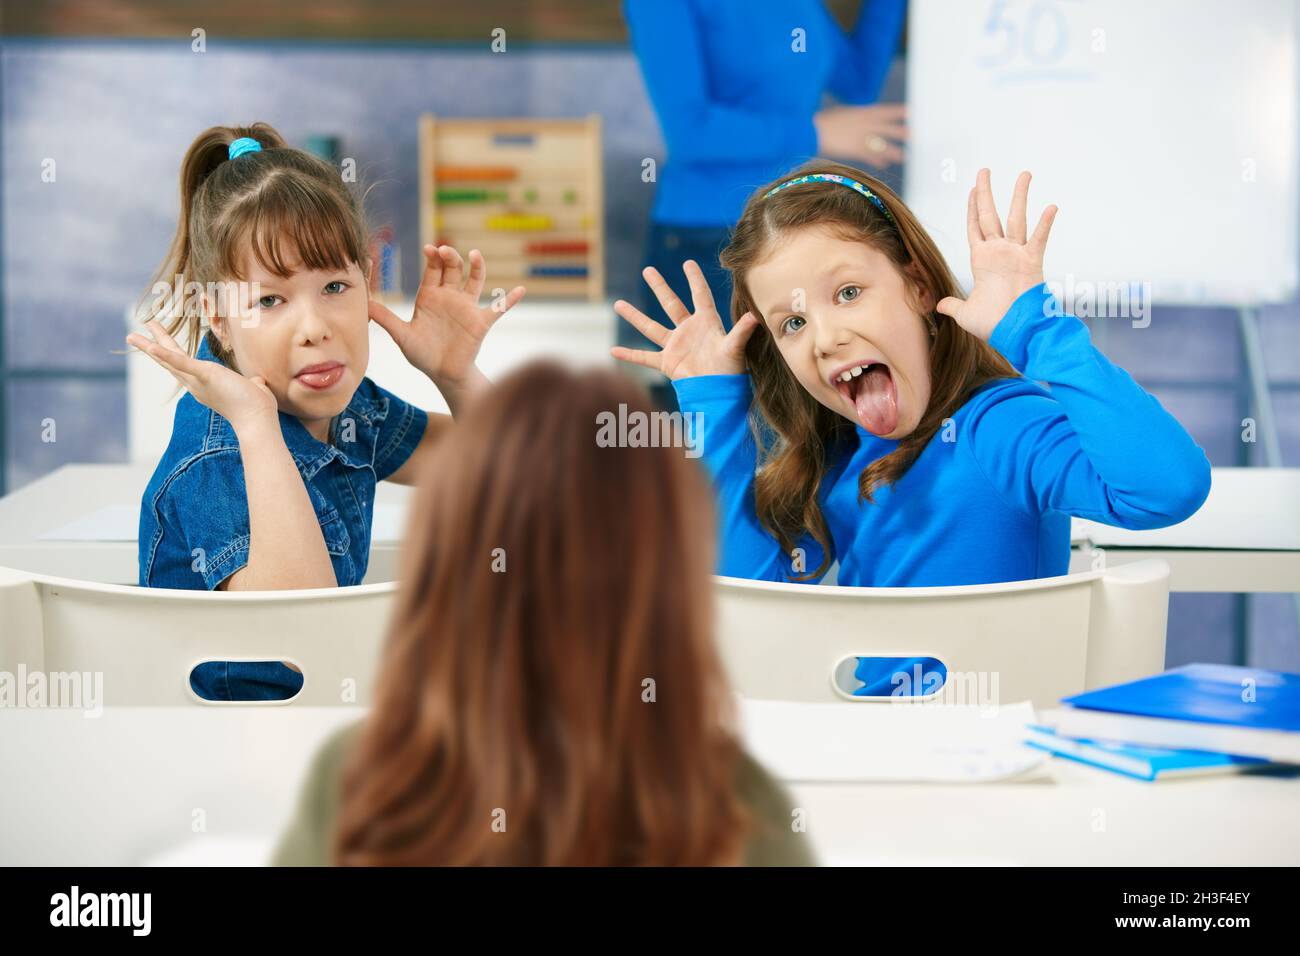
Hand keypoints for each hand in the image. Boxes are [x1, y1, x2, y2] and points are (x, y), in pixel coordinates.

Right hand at [126, 320, 277, 433]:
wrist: (258, 421)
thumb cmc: (257, 408)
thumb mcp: (253, 390)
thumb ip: (252, 383)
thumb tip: (257, 382)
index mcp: (204, 385)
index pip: (183, 367)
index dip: (170, 356)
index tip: (159, 346)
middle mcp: (195, 384)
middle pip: (168, 362)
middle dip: (153, 346)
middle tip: (133, 336)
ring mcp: (198, 381)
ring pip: (168, 360)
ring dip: (149, 346)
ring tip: (130, 336)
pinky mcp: (205, 375)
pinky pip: (181, 362)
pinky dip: (165, 353)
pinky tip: (151, 344)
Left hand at [368, 245, 523, 389]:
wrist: (443, 374)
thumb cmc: (423, 354)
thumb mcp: (401, 335)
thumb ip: (385, 318)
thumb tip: (362, 305)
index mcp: (430, 295)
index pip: (433, 269)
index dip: (432, 257)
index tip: (429, 249)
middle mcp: (450, 296)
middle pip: (453, 269)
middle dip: (450, 257)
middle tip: (446, 251)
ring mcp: (467, 307)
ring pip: (475, 281)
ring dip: (477, 267)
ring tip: (475, 255)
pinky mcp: (481, 322)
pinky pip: (497, 308)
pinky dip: (509, 300)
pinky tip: (519, 291)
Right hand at [610, 260, 759, 379]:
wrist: (719, 395)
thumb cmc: (730, 372)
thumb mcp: (735, 348)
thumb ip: (741, 331)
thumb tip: (756, 316)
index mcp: (706, 323)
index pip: (699, 295)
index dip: (694, 279)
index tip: (688, 263)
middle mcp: (688, 331)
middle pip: (670, 304)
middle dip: (659, 287)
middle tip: (647, 270)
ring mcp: (676, 346)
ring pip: (651, 327)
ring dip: (635, 316)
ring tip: (618, 304)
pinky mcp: (667, 362)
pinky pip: (644, 357)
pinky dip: (629, 355)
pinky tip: (614, 350)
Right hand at [813, 104, 906, 167]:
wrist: (813, 130)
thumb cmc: (826, 120)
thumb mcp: (844, 112)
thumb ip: (859, 116)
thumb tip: (867, 117)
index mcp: (865, 112)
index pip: (888, 111)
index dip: (902, 112)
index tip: (913, 113)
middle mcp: (867, 125)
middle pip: (891, 129)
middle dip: (903, 133)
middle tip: (917, 136)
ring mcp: (861, 138)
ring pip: (883, 145)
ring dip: (895, 151)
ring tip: (905, 156)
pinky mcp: (854, 150)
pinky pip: (870, 156)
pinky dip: (878, 160)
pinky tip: (885, 164)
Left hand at [936, 169, 1057, 341]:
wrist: (1014, 334)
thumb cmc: (992, 326)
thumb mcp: (965, 314)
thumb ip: (953, 305)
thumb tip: (937, 305)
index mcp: (981, 261)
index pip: (975, 228)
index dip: (972, 209)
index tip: (972, 190)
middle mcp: (999, 253)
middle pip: (991, 215)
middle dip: (986, 193)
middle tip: (984, 170)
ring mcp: (1016, 255)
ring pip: (1017, 218)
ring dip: (1019, 196)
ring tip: (1024, 173)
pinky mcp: (1032, 262)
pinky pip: (1039, 239)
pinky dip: (1045, 223)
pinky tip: (1051, 206)